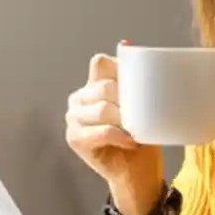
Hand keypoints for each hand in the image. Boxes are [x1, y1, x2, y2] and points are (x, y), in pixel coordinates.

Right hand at [65, 47, 163, 214]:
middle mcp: (79, 99)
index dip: (121, 71)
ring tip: (135, 129)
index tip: (140, 86)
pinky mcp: (75, 138)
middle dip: (127, 100)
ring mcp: (73, 118)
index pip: (101, 63)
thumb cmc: (141, 135)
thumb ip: (132, 78)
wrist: (137, 172)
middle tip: (141, 115)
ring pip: (103, 108)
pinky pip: (102, 130)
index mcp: (92, 85)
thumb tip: (126, 42)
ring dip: (125, 120)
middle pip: (104, 85)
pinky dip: (120, 136)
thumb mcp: (140, 104)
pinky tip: (131, 141)